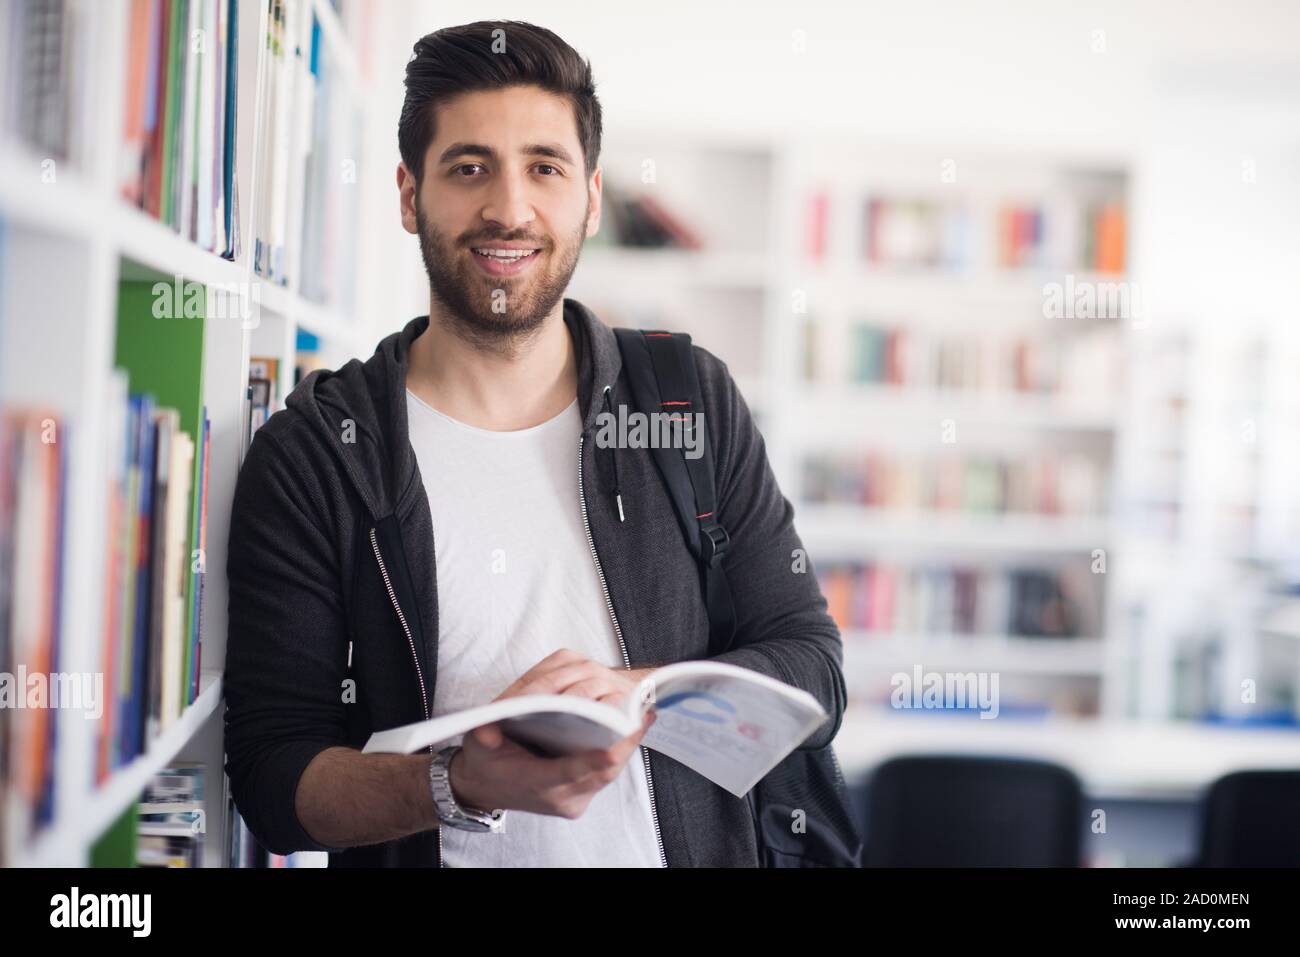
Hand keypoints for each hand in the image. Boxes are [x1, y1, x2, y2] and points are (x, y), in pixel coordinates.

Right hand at [448, 651, 657, 819]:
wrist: (486, 785)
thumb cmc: (485, 760)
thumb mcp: (476, 745)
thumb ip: (482, 737)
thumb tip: (488, 732)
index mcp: (533, 785)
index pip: (565, 775)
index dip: (588, 764)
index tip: (611, 750)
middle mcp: (559, 796)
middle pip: (599, 775)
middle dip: (622, 747)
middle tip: (643, 717)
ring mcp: (574, 797)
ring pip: (609, 774)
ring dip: (627, 745)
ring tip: (645, 715)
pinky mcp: (583, 792)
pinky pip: (609, 771)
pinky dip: (622, 748)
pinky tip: (634, 724)